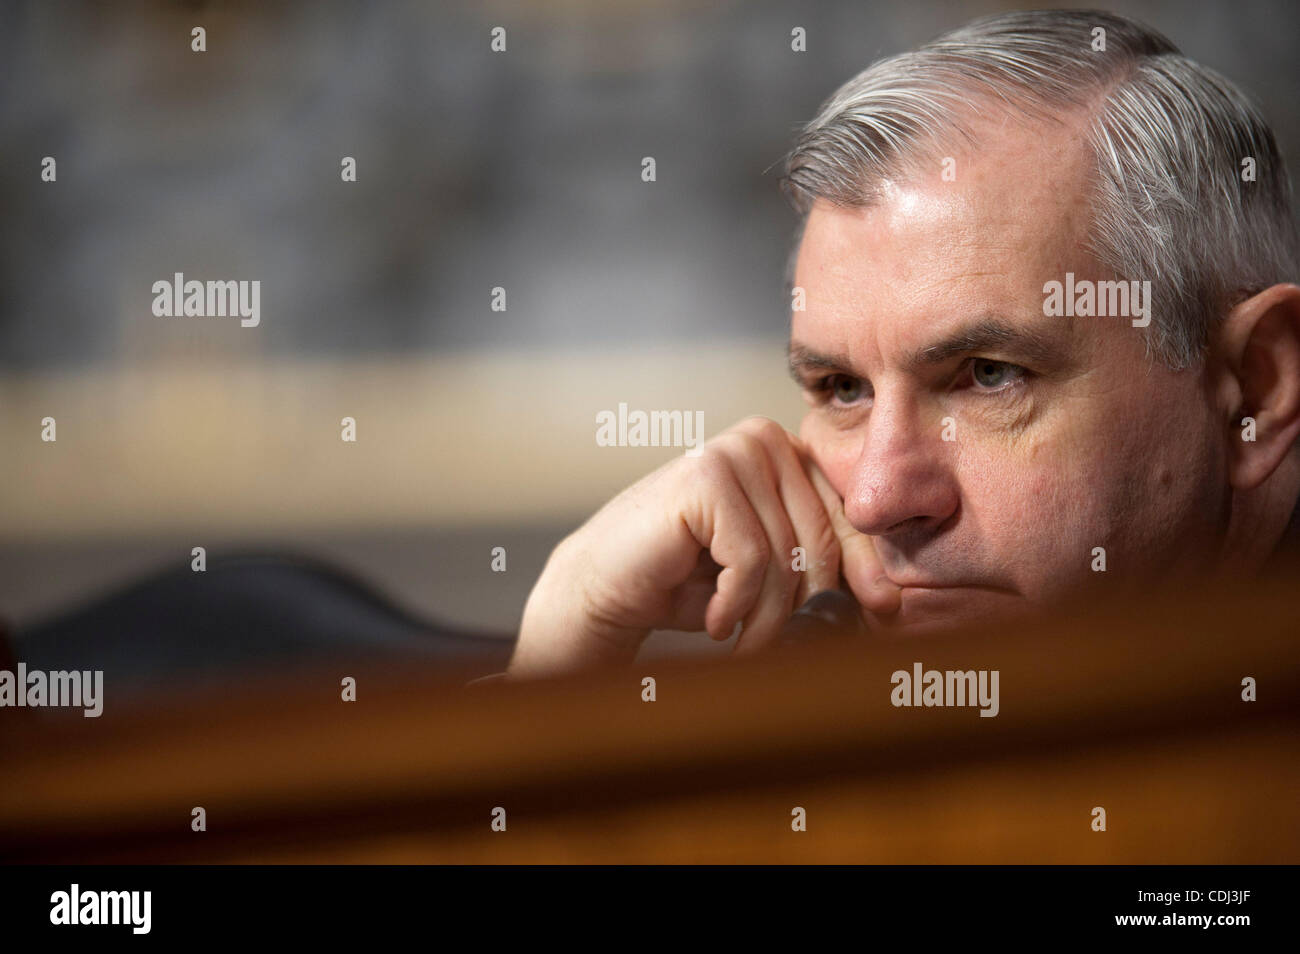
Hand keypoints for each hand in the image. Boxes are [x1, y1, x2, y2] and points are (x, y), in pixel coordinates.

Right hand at [506, 416, 899, 677]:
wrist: (603, 589)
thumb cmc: (685, 583)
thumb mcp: (768, 572)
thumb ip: (821, 567)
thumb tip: (895, 601)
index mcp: (784, 452)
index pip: (846, 514)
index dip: (865, 568)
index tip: (885, 612)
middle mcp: (762, 439)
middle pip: (819, 538)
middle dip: (802, 603)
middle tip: (772, 642)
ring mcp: (732, 451)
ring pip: (787, 555)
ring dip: (764, 615)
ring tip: (738, 638)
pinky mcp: (706, 476)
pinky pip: (752, 559)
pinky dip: (735, 604)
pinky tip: (712, 618)